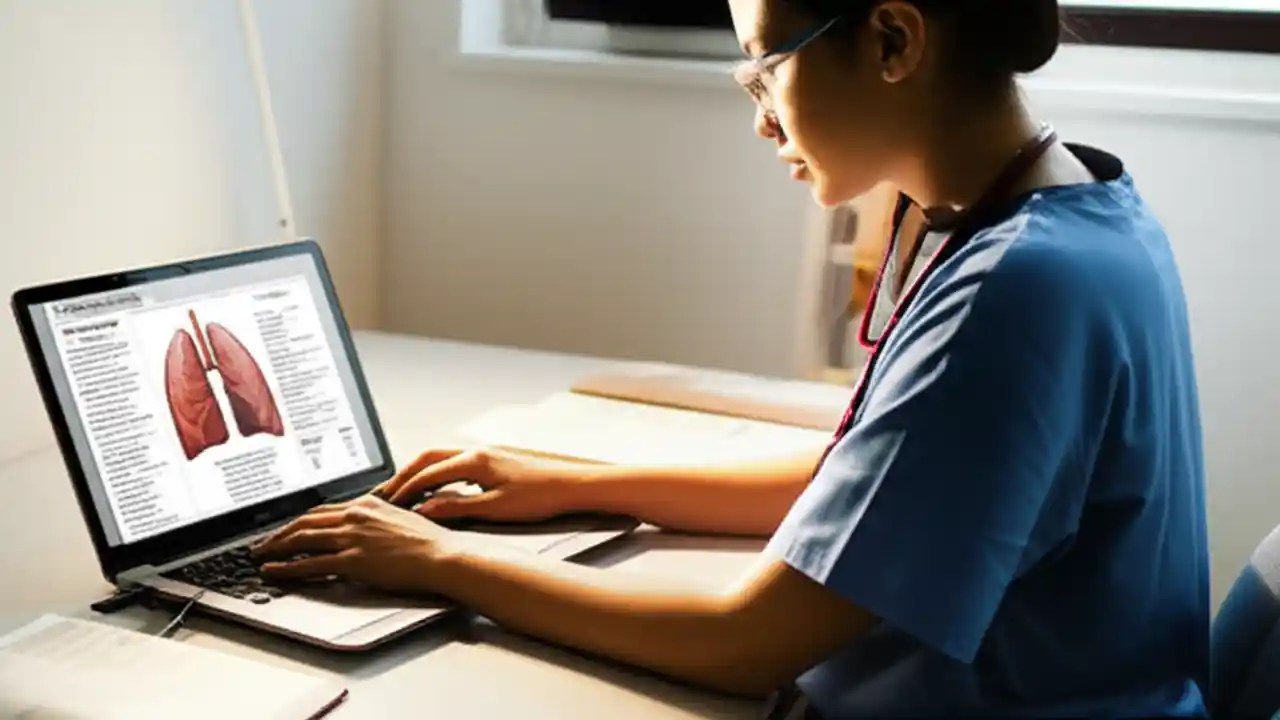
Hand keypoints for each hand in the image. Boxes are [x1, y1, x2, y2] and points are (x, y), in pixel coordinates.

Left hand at [252, 496, 453, 594]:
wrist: (441, 556)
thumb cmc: (429, 542)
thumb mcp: (399, 518)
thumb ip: (376, 519)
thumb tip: (363, 527)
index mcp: (366, 503)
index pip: (321, 510)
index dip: (297, 521)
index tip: (286, 529)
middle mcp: (355, 515)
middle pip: (305, 521)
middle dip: (279, 533)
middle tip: (262, 543)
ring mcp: (352, 537)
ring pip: (302, 539)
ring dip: (276, 548)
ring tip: (260, 557)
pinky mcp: (353, 560)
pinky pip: (311, 563)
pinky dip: (287, 567)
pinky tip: (274, 570)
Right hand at [374, 448, 583, 522]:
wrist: (572, 485)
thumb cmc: (540, 497)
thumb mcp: (495, 508)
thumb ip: (457, 509)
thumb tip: (424, 510)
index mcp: (474, 462)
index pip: (428, 474)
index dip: (404, 490)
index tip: (387, 503)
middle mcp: (477, 452)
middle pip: (428, 457)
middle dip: (404, 474)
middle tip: (386, 492)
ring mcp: (486, 454)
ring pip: (442, 457)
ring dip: (420, 471)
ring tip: (404, 490)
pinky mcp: (495, 460)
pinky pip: (456, 461)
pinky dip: (438, 472)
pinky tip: (438, 487)